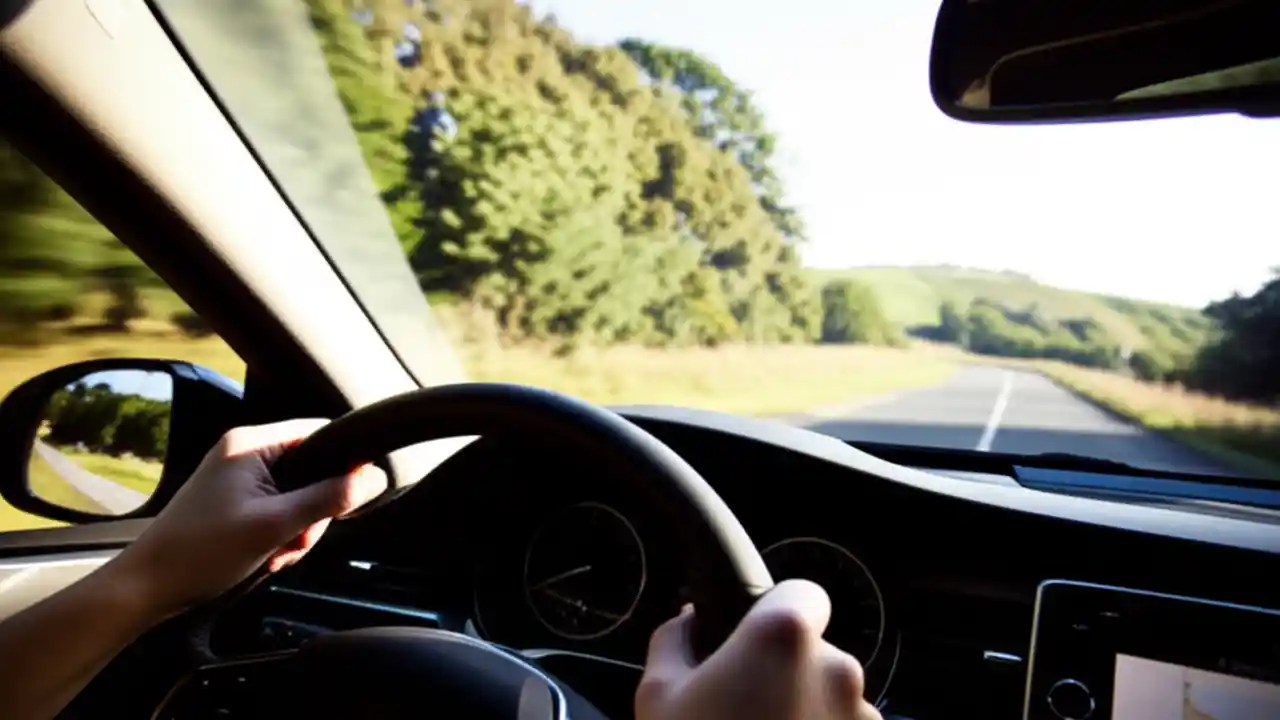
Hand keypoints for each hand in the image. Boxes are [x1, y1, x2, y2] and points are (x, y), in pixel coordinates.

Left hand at [113, 419, 386, 617]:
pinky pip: (279, 513)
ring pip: (299, 499)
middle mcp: (245, 454)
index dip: (342, 463)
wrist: (147, 588)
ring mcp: (240, 480)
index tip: (347, 498)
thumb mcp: (275, 525)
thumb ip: (329, 498)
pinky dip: (280, 537)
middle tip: (292, 540)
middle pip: (313, 473)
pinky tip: (265, 556)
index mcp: (250, 444)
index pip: (319, 433)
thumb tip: (374, 478)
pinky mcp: (237, 503)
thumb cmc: (201, 552)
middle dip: (312, 514)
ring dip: (297, 531)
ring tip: (273, 553)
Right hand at [637, 580, 882, 719]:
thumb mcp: (657, 696)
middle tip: (741, 709)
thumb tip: (687, 622)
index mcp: (783, 637)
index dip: (775, 611)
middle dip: (785, 674)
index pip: (802, 593)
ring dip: (805, 715)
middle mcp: (837, 670)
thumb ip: (674, 641)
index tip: (750, 639)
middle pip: (815, 653)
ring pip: (833, 700)